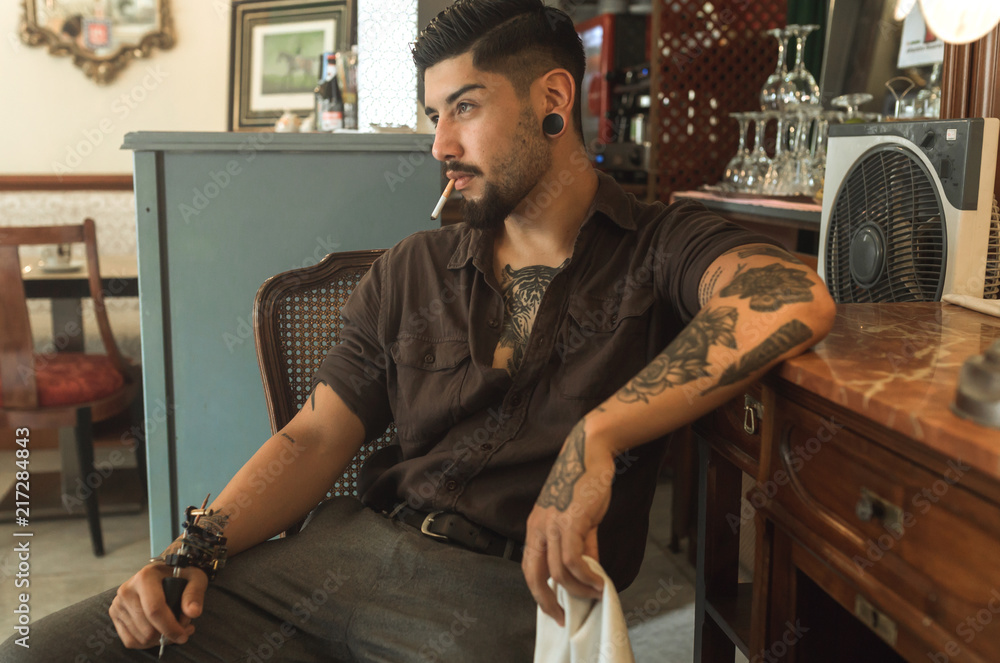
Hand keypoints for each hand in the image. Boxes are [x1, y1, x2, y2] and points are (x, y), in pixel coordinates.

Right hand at [109, 562, 206, 648]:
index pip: (155, 609)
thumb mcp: (194, 577)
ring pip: (140, 637)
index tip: (183, 635)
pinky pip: (130, 640)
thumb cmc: (179, 574)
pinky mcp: (115, 614)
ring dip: (159, 639)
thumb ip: (195, 593)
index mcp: (145, 577)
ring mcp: (118, 603)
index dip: (170, 627)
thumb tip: (193, 612)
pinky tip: (159, 633)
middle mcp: (127, 590)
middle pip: (147, 628)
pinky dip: (147, 643)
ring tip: (172, 627)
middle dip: (167, 634)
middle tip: (182, 627)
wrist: (162, 571)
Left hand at [522, 420, 615, 625]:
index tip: (553, 609)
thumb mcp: (578, 518)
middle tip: (564, 616)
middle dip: (548, 601)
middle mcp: (538, 528)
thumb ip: (583, 544)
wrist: (588, 453)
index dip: (539, 592)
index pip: (529, 568)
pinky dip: (587, 575)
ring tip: (596, 594)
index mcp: (535, 528)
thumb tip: (591, 571)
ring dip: (579, 589)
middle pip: (535, 575)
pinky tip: (599, 580)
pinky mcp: (570, 520)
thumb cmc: (583, 484)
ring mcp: (553, 524)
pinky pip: (574, 558)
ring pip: (559, 571)